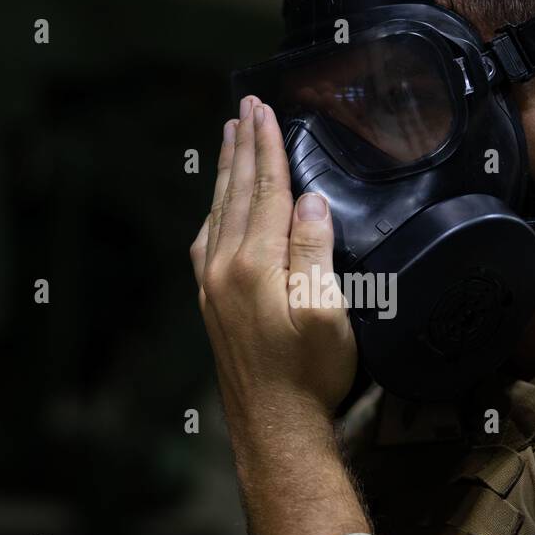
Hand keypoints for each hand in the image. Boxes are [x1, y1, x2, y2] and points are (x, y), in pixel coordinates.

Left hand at [189, 96, 357, 435]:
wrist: (273, 427)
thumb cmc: (309, 374)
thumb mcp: (325, 313)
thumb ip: (314, 253)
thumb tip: (309, 201)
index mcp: (255, 264)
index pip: (266, 192)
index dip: (268, 149)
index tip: (266, 111)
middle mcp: (224, 267)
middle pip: (237, 193)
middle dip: (243, 148)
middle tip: (245, 108)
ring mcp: (212, 286)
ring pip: (219, 212)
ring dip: (227, 172)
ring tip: (230, 137)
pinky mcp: (211, 304)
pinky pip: (208, 239)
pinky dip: (216, 209)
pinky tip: (218, 204)